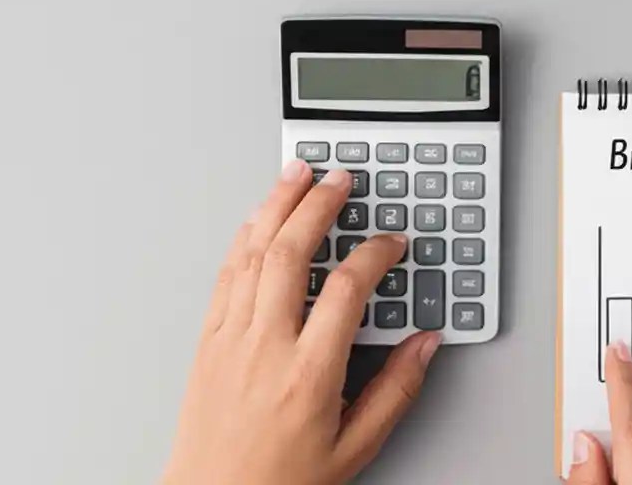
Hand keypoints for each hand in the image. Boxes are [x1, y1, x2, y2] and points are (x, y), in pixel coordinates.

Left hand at [163, 161, 441, 484]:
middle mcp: (264, 348)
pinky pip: (225, 276)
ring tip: (295, 177)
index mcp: (308, 374)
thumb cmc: (277, 482)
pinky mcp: (206, 343)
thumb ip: (396, 390)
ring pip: (251, 255)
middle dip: (318, 206)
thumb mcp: (355, 447)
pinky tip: (256, 221)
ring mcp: (229, 340)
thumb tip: (424, 345)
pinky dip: (243, 240)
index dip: (374, 255)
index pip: (345, 290)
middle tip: (339, 179)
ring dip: (275, 208)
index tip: (391, 243)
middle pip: (290, 254)